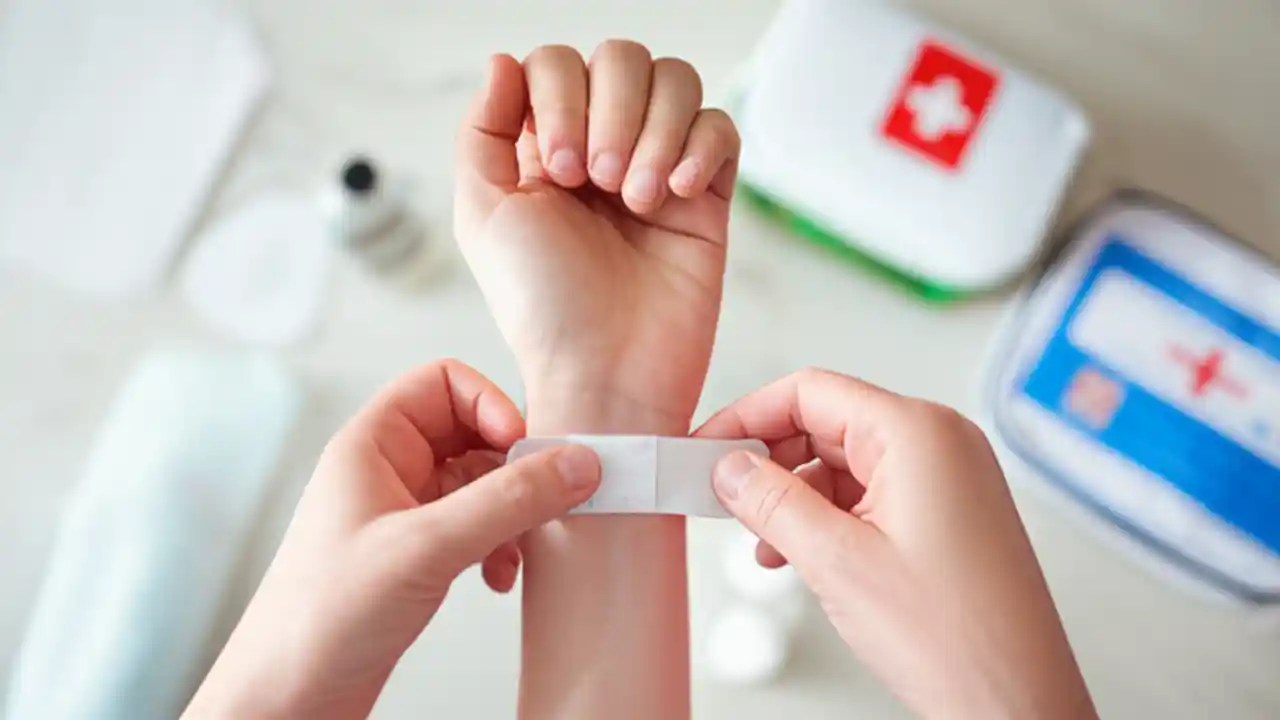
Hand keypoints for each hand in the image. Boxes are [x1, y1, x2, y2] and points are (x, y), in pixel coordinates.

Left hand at [184, 361, 600, 719]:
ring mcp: (402, 513)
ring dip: (513, 511)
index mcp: (371, 445)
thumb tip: (574, 462)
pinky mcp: (416, 555)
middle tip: (546, 497)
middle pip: (471, 431)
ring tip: (521, 548)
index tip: (523, 446)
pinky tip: (500, 576)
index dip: (490, 403)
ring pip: (480, 482)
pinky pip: (477, 525)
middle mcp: (387, 470)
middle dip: (514, 464)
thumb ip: (507, 500)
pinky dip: (500, 544)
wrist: (290, 697)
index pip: (442, 382)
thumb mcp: (427, 547)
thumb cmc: (323, 618)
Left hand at [454, 43, 739, 430]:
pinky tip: (675, 196)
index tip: (557, 169)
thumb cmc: (542, 308)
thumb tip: (504, 60)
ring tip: (638, 198)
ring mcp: (659, 168)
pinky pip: (720, 129)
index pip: (559, 64)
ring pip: (676, 83)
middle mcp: (604, 147)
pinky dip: (699, 149)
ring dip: (656, 130)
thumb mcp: (484, 214)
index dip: (560, 95)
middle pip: (623, 59)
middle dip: (610, 110)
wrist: (607, 371)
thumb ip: (484, 130)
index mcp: (545, 146)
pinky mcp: (707, 198)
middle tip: (598, 180)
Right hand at [697, 369, 1096, 718]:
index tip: (706, 448)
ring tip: (763, 542)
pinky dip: (828, 518)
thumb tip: (731, 468)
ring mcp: (949, 479)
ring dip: (795, 497)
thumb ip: (772, 503)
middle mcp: (940, 443)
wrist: (1017, 703)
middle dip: (769, 461)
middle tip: (722, 497)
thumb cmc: (957, 639)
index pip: (811, 391)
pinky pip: (871, 494)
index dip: (748, 416)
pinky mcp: (949, 514)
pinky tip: (800, 555)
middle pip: (827, 423)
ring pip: (845, 463)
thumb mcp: (836, 562)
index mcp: (918, 433)